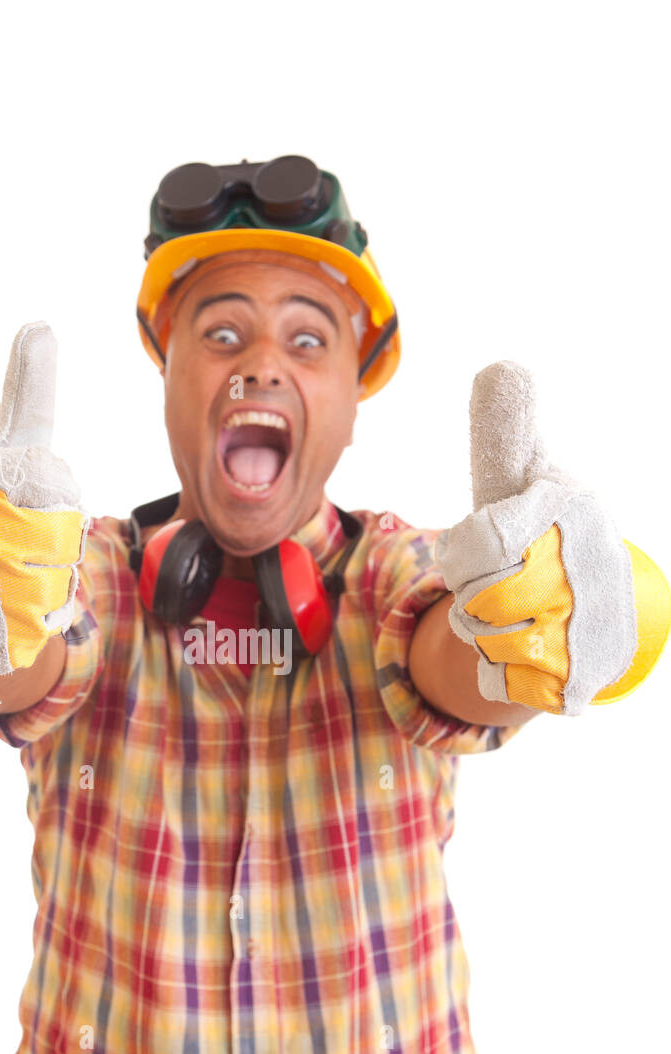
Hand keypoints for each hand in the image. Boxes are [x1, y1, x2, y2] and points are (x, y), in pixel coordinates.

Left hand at [434, 361, 667, 715]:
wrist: (588, 615)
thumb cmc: (540, 532)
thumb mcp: (520, 478)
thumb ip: (502, 432)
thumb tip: (502, 366)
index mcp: (572, 510)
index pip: (484, 542)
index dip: (466, 551)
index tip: (486, 545)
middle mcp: (591, 570)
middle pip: (479, 596)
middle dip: (471, 592)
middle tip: (496, 580)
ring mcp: (589, 630)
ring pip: (484, 641)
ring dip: (481, 632)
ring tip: (511, 614)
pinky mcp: (578, 683)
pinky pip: (496, 682)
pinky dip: (493, 673)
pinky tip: (520, 653)